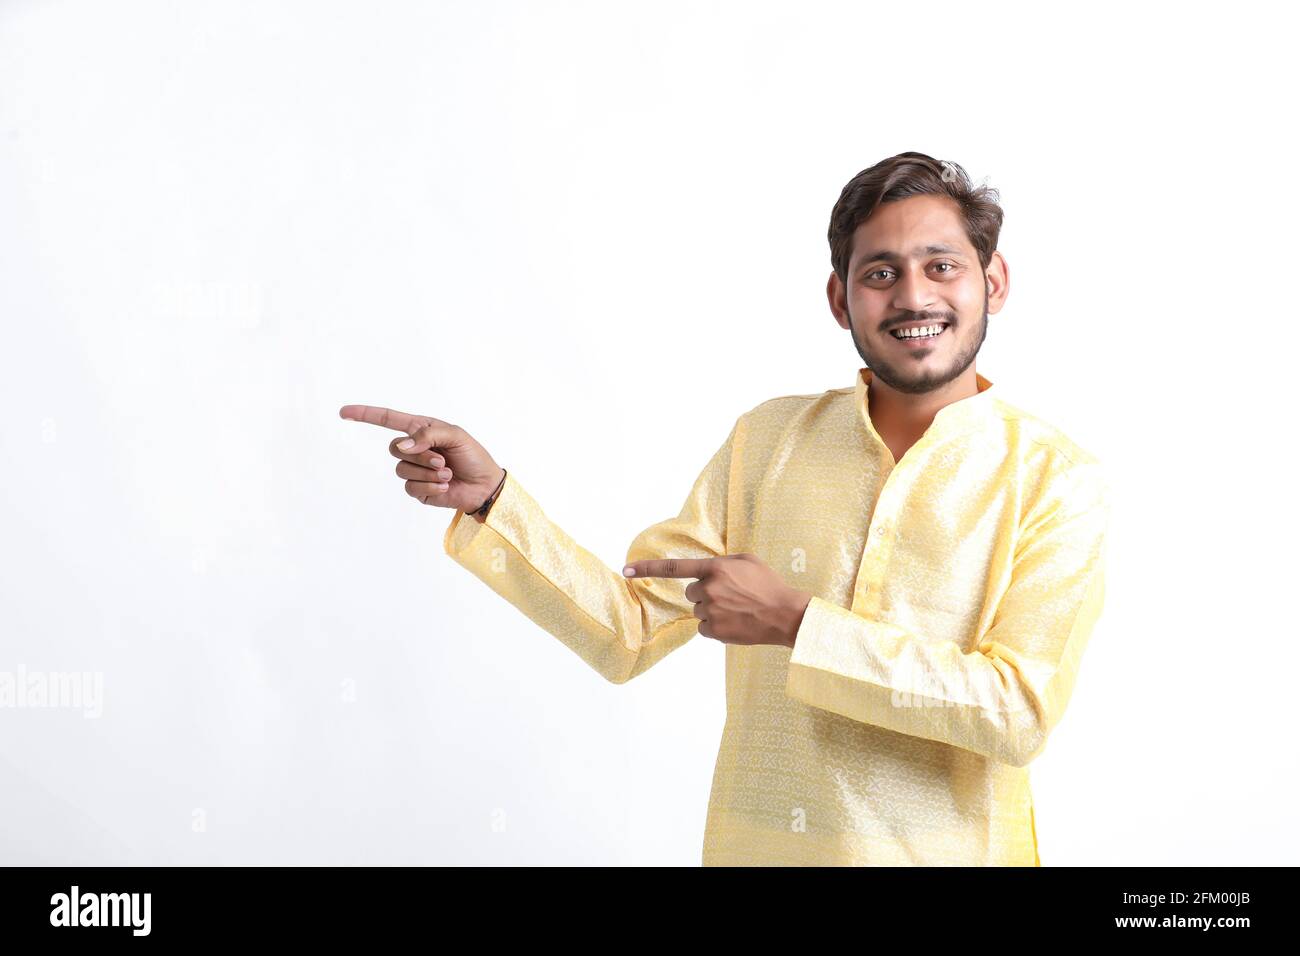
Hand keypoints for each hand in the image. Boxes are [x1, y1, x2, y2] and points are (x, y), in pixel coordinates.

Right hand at [338, 404, 504, 514]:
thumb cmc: (472, 455)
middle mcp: (413, 449)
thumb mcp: (455, 435)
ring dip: (427, 472)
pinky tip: (444, 485)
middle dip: (420, 455)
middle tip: (442, 459)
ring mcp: (413, 470)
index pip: (387, 420)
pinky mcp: (417, 489)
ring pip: (401, 470)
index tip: (343, 412)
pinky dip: (430, 486)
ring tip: (447, 472)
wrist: (484, 485)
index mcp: (420, 430)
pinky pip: (411, 487)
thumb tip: (401, 446)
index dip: (364, 415)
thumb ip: (427, 434)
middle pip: (394, 449)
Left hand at [622, 553, 812, 647]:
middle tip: (730, 596)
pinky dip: (715, 626)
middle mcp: (708, 589)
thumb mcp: (747, 560)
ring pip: (698, 611)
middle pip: (691, 592)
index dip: (647, 569)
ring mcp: (710, 611)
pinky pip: (704, 628)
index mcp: (714, 568)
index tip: (626, 569)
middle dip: (706, 594)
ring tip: (737, 610)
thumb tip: (708, 569)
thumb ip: (723, 562)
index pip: (673, 568)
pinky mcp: (714, 631)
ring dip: (712, 610)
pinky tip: (734, 622)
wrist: (784, 614)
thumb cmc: (769, 584)